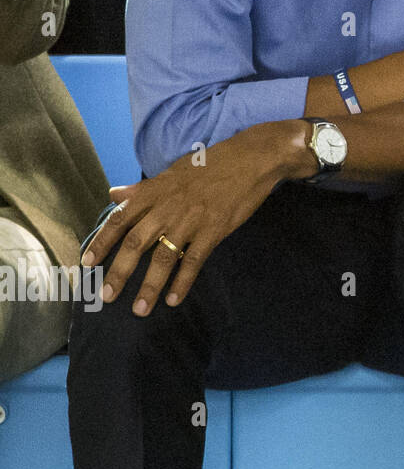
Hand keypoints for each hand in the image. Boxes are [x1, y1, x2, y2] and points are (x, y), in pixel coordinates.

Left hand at [80, 121, 306, 315]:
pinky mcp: (214, 230)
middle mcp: (167, 207)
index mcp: (155, 192)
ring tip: (140, 309)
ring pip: (163, 257)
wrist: (252, 159)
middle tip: (107, 295)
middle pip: (137, 243)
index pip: (120, 218)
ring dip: (150, 285)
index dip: (102, 241)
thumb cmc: (212, 164)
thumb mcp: (173, 172)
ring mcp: (191, 220)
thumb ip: (143, 188)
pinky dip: (182, 282)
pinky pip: (194, 261)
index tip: (87, 262)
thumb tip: (115, 194)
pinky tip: (174, 300)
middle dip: (119, 271)